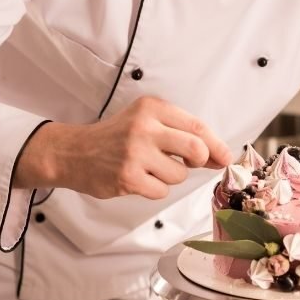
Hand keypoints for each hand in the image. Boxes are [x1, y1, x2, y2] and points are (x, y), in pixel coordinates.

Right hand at [14, 96, 233, 199]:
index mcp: (152, 108)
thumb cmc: (117, 137)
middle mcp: (144, 127)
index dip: (217, 145)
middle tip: (190, 163)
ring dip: (171, 176)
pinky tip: (139, 179)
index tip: (225, 156)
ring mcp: (135, 153)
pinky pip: (161, 191)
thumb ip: (180, 133)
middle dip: (200, 160)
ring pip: (179, 174)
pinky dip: (155, 188)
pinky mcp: (127, 177)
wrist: (74, 152)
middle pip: (196, 149)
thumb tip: (218, 155)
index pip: (197, 126)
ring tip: (150, 167)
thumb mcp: (146, 120)